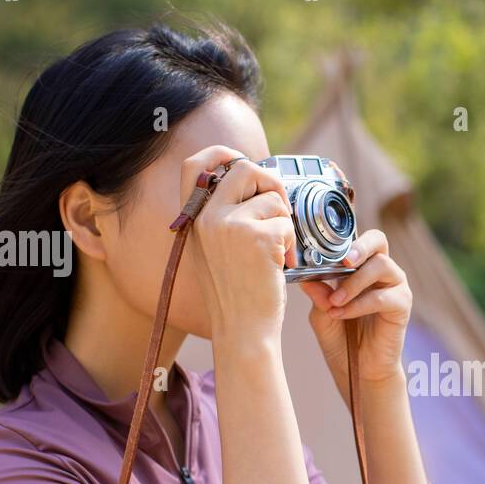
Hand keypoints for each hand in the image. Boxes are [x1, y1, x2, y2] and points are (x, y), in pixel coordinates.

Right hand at [180, 146, 297, 344]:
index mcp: (193, 220)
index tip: (240, 158)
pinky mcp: (256, 236)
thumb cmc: (236, 295)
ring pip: (272, 198)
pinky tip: (282, 265)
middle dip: (271, 184)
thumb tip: (252, 182)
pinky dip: (291, 243)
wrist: (243, 331)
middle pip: (245, 168)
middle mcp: (206, 218)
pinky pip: (286, 222)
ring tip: (277, 254)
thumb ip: (224, 218)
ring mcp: (229, 225)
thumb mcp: (215, 251)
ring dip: (284, 223)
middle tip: (281, 210)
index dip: (220, 153)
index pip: (194, 165)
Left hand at [299, 229, 412, 388]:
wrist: (360, 371)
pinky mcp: (402, 305)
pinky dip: (359, 304)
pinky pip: (382, 296)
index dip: (345, 238)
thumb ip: (318, 293)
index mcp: (363, 268)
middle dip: (359, 247)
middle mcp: (382, 272)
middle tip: (343, 259)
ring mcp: (396, 287)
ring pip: (381, 265)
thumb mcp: (322, 313)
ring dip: (354, 282)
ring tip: (336, 301)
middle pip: (378, 240)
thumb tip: (304, 275)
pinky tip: (343, 314)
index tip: (322, 247)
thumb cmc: (342, 340)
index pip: (360, 239)